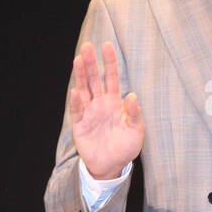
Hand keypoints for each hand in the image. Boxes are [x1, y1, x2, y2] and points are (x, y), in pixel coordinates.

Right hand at [69, 40, 143, 177]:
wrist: (112, 166)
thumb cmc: (125, 146)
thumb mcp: (136, 130)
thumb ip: (134, 114)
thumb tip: (132, 96)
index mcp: (113, 102)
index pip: (110, 77)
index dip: (109, 62)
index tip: (107, 45)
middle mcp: (99, 103)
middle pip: (94, 79)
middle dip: (91, 63)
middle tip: (87, 46)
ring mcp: (88, 113)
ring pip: (83, 90)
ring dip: (80, 76)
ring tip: (78, 60)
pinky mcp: (80, 125)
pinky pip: (77, 110)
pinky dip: (76, 101)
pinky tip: (76, 91)